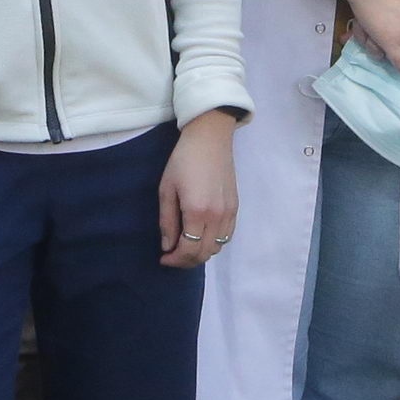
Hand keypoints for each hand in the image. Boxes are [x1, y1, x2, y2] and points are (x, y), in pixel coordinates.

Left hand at [159, 108, 237, 264]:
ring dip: (201, 253)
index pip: (188, 250)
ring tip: (186, 246)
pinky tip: (202, 236)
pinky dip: (214, 242)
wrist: (210, 138)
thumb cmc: (183, 160)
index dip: (175, 260)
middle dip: (186, 260)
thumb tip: (168, 246)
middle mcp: (216, 217)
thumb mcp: (167, 189)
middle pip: (204, 254)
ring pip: (217, 247)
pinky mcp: (235, 207)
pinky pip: (227, 236)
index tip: (164, 258)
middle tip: (173, 256)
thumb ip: (167, 221)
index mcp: (197, 212)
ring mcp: (229, 213)